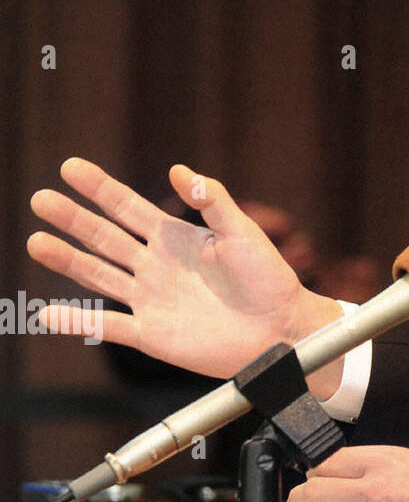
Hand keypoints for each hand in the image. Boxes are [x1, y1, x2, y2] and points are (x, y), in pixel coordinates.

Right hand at [26, 157, 343, 390]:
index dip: (99, 187)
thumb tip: (180, 170)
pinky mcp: (152, 334)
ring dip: (67, 260)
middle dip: (73, 218)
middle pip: (104, 237)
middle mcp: (156, 265)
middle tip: (40, 199)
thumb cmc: (268, 278)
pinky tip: (48, 314)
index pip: (128, 207)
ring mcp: (150, 299)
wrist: (280, 328)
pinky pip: (108, 327)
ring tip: (35, 241)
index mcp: (176, 237)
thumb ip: (213, 201)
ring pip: (98, 275)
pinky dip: (78, 322)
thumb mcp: (242, 232)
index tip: (70, 167)